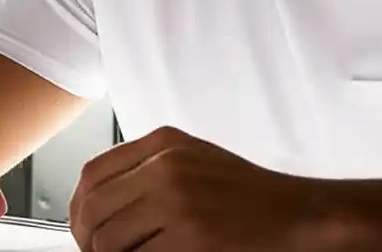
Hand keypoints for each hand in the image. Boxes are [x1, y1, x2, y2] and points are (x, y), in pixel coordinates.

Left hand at [69, 127, 328, 251]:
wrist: (302, 214)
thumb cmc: (249, 196)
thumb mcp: (193, 161)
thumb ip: (147, 171)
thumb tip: (94, 205)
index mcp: (163, 141)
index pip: (92, 173)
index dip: (78, 208)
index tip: (83, 230)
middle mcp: (166, 165)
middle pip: (93, 208)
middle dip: (88, 240)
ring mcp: (177, 200)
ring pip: (109, 240)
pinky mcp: (191, 235)